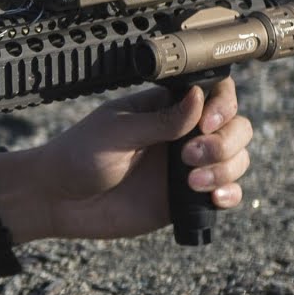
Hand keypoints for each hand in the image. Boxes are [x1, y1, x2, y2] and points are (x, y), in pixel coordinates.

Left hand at [8, 78, 252, 240]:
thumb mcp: (117, 133)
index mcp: (164, 109)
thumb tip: (200, 97)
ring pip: (235, 159)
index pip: (214, 94)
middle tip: (188, 155)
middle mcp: (181, 135)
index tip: (206, 122)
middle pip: (235, 127)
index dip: (223, 104)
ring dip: (225, 168)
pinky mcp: (183, 199)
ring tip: (190, 181)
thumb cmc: (78, 156)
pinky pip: (224, 192)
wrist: (58, 200)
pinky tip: (212, 197)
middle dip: (224, 141)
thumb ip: (161, 120)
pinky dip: (228, 193)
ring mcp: (186, 167)